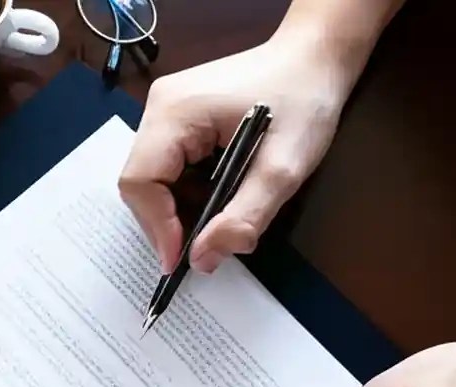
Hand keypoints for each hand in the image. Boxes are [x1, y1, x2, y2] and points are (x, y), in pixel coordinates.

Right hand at [119, 35, 354, 272]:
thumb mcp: (283, 167)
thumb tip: (203, 259)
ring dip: (174, 209)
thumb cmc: (304, 100)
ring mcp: (165, 110)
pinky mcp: (176, 116)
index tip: (182, 260)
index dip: (157, 226)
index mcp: (175, 112)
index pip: (140, 181)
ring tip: (207, 229)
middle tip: (197, 252)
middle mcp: (159, 107)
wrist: (315, 57)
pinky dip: (182, 193)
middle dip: (164, 222)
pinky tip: (211, 201)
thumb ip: (243, 217)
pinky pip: (165, 165)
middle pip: (139, 181)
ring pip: (150, 177)